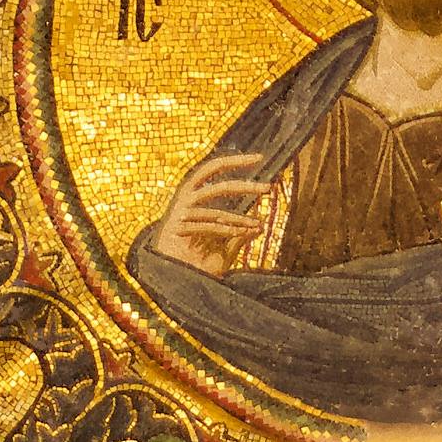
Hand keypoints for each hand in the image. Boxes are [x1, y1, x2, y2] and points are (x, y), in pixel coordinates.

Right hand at [152, 153, 270, 270]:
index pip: (213, 170)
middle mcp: (184, 201)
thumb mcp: (224, 249)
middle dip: (244, 186)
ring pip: (215, 211)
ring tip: (256, 226)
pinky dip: (227, 230)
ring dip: (239, 220)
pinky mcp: (176, 228)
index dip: (235, 161)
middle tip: (267, 188)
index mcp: (193, 197)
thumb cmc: (197, 264)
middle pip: (217, 186)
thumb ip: (239, 235)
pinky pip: (207, 225)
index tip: (259, 158)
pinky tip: (243, 233)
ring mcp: (179, 215)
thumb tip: (260, 226)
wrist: (174, 282)